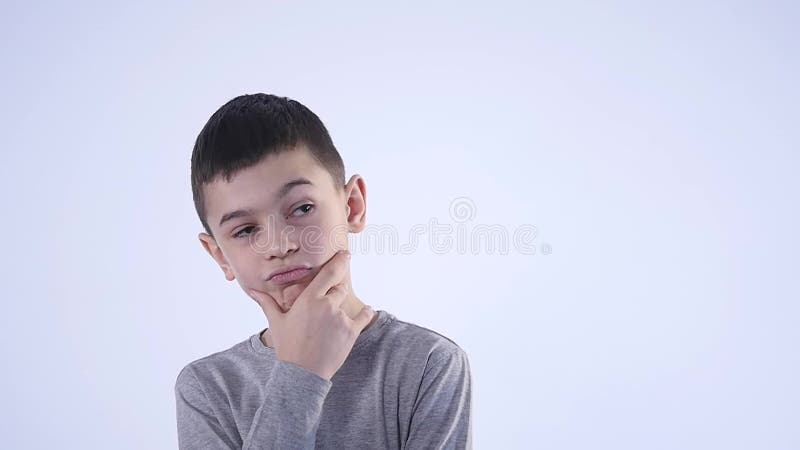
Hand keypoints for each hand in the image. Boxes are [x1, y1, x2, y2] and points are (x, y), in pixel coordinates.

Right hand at [248, 250, 373, 380]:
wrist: (302, 374)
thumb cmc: (288, 347)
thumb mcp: (277, 323)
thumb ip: (267, 303)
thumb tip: (252, 290)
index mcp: (308, 299)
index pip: (329, 273)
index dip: (339, 261)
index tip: (345, 254)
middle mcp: (326, 305)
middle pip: (340, 287)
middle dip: (337, 291)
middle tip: (332, 299)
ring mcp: (340, 318)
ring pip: (348, 302)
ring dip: (344, 306)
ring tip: (336, 318)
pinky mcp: (351, 331)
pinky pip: (364, 315)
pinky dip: (365, 313)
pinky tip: (364, 311)